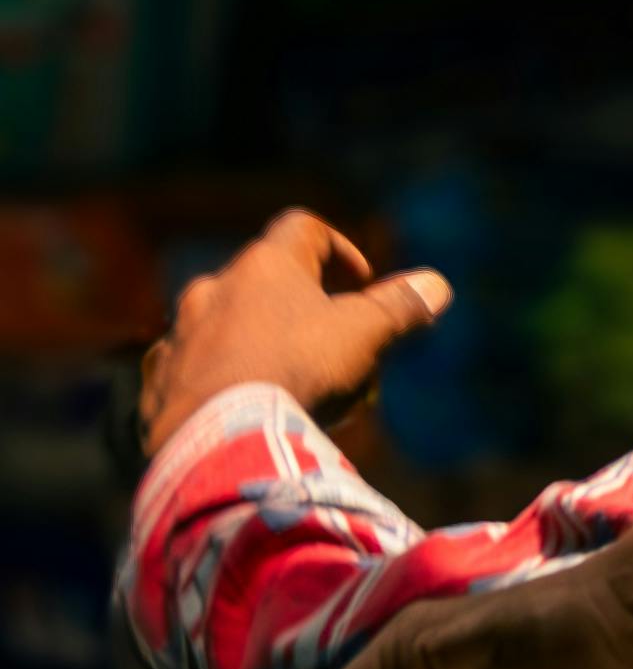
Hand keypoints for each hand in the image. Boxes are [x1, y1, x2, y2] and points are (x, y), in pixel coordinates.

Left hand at [140, 213, 448, 463]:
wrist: (222, 438)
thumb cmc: (300, 373)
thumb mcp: (364, 337)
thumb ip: (397, 309)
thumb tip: (438, 284)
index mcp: (266, 265)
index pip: (303, 229)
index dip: (338, 249)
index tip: (360, 282)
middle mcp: (214, 287)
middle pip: (260, 281)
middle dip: (294, 308)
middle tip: (327, 349)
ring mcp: (180, 332)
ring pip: (220, 327)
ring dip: (249, 344)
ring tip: (279, 387)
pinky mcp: (159, 378)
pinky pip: (188, 370)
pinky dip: (212, 383)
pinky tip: (231, 412)